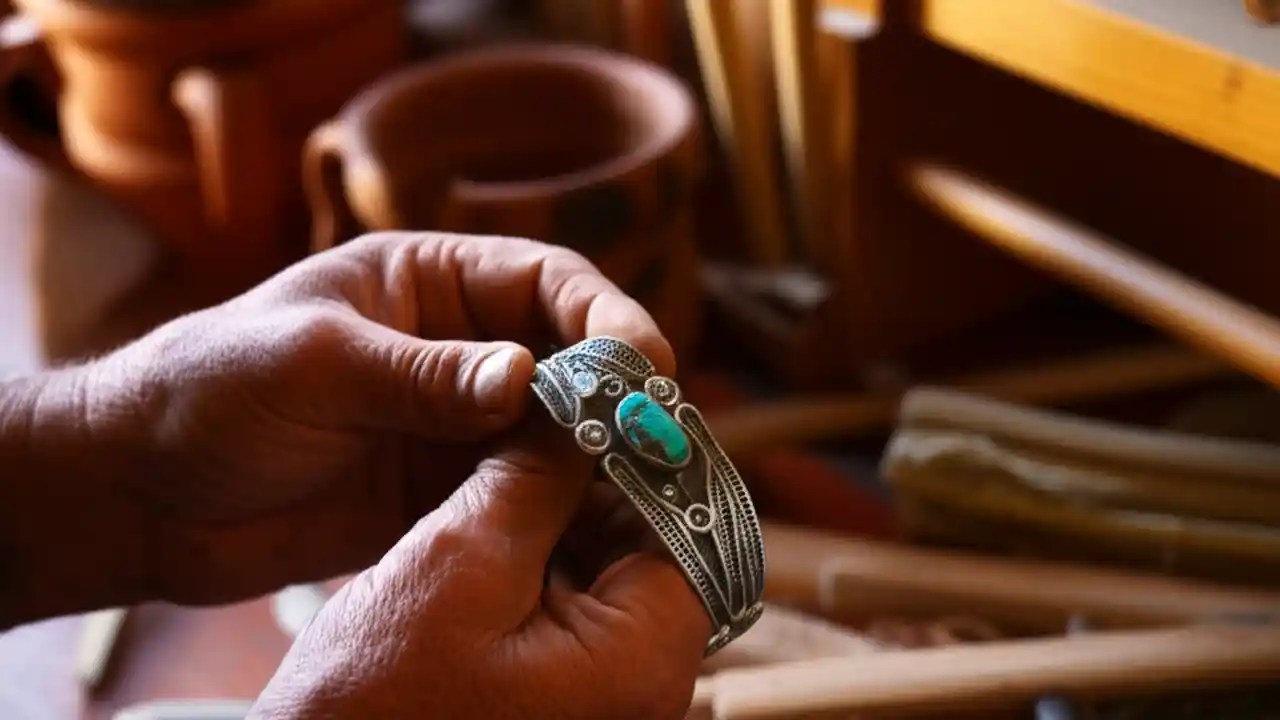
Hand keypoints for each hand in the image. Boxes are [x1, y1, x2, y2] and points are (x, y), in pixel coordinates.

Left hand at [82, 232, 673, 605]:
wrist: (140, 494)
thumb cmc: (206, 392)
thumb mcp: (310, 365)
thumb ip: (420, 376)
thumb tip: (529, 381)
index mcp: (425, 283)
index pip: (542, 280)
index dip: (604, 314)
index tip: (644, 364)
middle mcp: (454, 348)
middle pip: (567, 360)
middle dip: (617, 394)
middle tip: (662, 436)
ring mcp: (452, 425)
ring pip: (555, 434)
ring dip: (599, 459)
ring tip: (644, 491)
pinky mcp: (442, 493)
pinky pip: (521, 495)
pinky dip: (560, 511)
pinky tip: (590, 532)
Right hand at [249, 416, 709, 719]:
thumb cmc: (374, 702)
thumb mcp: (457, 563)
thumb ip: (533, 476)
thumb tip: (582, 405)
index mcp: (643, 658)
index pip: (691, 522)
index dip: (651, 448)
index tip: (609, 390)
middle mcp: (644, 684)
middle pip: (655, 544)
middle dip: (605, 474)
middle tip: (555, 408)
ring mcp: (605, 694)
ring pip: (613, 569)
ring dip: (571, 507)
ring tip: (521, 447)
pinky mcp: (564, 696)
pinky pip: (578, 605)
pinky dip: (547, 552)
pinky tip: (504, 506)